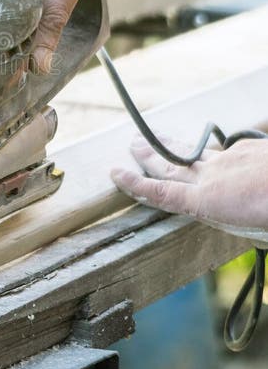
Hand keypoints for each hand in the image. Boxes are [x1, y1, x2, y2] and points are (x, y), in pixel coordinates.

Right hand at [111, 136, 267, 242]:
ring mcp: (230, 159)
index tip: (116, 173)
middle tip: (132, 144)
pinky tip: (216, 152)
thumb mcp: (253, 232)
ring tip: (158, 136)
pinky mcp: (249, 149)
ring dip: (174, 145)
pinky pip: (224, 150)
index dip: (136, 185)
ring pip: (195, 152)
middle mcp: (212, 176)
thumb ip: (232, 221)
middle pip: (172, 165)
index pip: (162, 192)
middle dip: (150, 156)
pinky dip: (213, 152)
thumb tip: (224, 213)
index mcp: (208, 201)